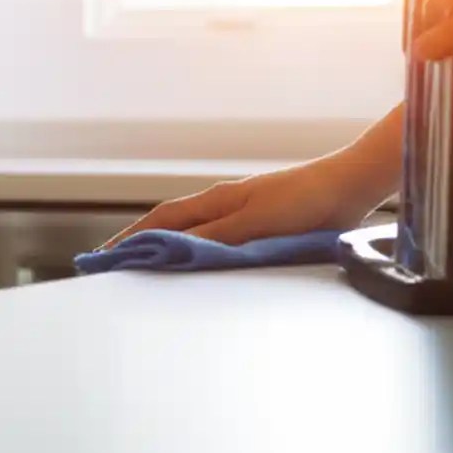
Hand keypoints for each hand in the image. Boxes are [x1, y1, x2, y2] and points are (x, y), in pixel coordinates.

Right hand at [98, 156, 383, 249]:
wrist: (348, 185)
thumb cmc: (305, 201)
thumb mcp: (256, 223)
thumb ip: (216, 237)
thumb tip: (172, 249)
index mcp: (216, 201)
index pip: (161, 221)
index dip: (131, 239)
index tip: (104, 258)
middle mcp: (222, 204)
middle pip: (170, 224)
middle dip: (139, 243)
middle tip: (114, 266)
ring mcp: (240, 212)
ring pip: (191, 231)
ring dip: (165, 246)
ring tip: (145, 266)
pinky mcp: (259, 222)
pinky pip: (213, 238)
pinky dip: (193, 249)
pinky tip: (197, 262)